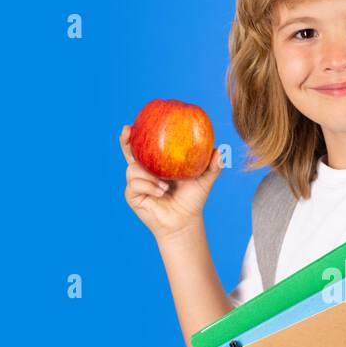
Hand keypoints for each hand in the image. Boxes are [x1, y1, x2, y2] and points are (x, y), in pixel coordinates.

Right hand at [121, 124, 222, 240]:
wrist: (185, 221)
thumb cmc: (192, 199)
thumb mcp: (204, 180)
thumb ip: (212, 166)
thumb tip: (220, 150)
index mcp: (157, 163)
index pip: (143, 145)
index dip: (134, 135)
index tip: (131, 125)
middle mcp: (144, 171)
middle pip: (128, 151)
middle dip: (125, 141)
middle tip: (128, 131)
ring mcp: (136, 183)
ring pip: (132, 169)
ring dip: (149, 175)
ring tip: (165, 185)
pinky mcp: (133, 195)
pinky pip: (135, 184)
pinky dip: (149, 186)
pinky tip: (161, 192)